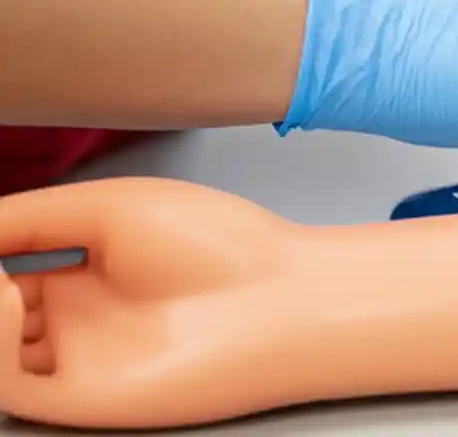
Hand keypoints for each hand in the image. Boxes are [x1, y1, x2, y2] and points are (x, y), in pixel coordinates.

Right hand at [0, 178, 296, 428]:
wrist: (278, 298)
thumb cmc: (216, 244)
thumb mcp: (108, 208)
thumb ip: (27, 218)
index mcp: (88, 269)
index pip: (3, 268)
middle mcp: (77, 317)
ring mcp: (77, 358)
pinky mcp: (82, 400)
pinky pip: (7, 387)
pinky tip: (5, 297)